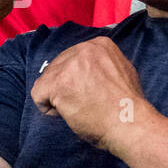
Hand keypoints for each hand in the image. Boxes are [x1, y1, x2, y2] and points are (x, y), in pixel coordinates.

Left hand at [30, 37, 146, 151]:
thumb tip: (86, 70)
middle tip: (82, 103)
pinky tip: (65, 114)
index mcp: (100, 44)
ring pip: (47, 81)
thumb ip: (103, 65)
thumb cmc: (127, 106)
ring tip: (77, 108)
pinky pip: (37, 94)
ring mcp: (69, 65)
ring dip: (57, 98)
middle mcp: (84, 49)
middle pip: (58, 67)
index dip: (76, 79)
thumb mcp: (122, 71)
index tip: (89, 92)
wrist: (129, 123)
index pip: (73, 58)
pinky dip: (47, 108)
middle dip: (64, 87)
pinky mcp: (57, 82)